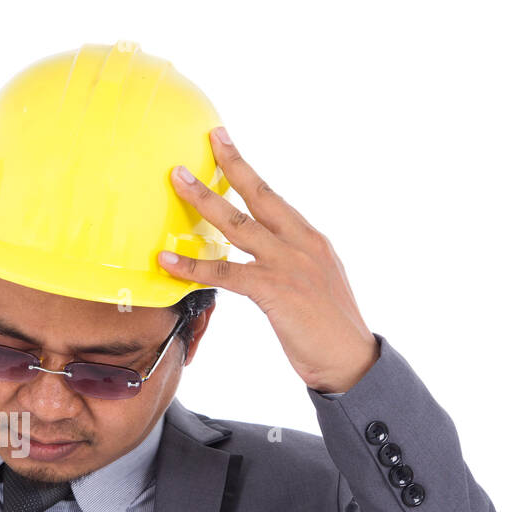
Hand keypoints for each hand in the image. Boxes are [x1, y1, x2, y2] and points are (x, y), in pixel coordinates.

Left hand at [157, 127, 378, 393]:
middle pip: (260, 195)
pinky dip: (194, 266)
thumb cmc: (329, 328)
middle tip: (206, 142)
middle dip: (231, 165)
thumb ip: (289, 262)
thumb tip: (261, 255)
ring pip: (238, 225)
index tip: (224, 142)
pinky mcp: (275, 291)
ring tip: (178, 181)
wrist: (350, 360)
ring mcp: (289, 265)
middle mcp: (302, 244)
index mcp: (311, 239)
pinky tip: (168, 261)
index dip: (246, 169)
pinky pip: (225, 273)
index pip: (273, 196)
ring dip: (205, 201)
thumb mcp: (314, 282)